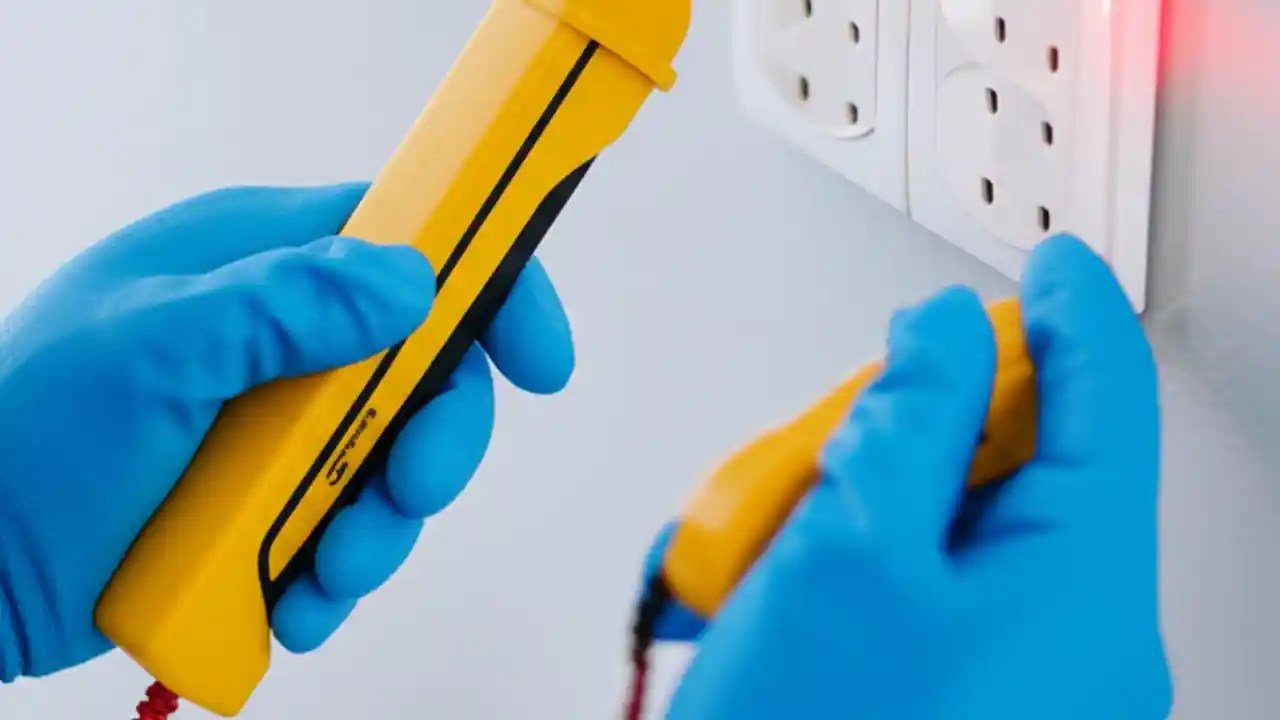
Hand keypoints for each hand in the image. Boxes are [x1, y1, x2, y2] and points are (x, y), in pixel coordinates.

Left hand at [0, 185, 572, 679]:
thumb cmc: (14, 440)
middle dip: (432, 438)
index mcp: (254, 264)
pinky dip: (339, 568)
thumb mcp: (146, 352)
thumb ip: (278, 304)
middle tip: (407, 489)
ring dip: (380, 523)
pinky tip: (294, 594)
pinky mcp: (267, 498)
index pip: (409, 240)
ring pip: (393, 459)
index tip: (537, 357)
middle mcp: (278, 337)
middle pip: (424, 368)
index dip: (490, 287)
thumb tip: (408, 283)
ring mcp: (275, 422)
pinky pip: (350, 525)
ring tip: (323, 567)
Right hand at [659, 236, 1171, 718]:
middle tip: (844, 437)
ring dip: (872, 502)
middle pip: (1024, 464)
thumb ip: (907, 414)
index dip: (1072, 310)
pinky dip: (866, 559)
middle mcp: (1077, 638)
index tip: (1049, 260)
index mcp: (1084, 591)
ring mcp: (1024, 674)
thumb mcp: (851, 548)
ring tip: (786, 544)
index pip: (1109, 403)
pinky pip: (936, 586)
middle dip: (925, 429)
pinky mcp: (967, 690)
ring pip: (963, 525)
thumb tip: (940, 333)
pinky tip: (798, 582)